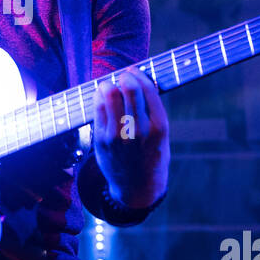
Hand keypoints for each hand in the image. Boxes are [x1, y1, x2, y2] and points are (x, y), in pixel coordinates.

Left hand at [91, 67, 169, 208]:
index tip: (135, 72)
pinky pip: (98, 108)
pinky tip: (102, 97)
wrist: (137, 187)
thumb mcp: (162, 135)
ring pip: (109, 95)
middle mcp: (138, 130)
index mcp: (159, 127)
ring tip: (110, 86)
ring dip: (108, 85)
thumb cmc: (151, 155)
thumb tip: (139, 80)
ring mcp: (118, 135)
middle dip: (124, 76)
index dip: (139, 75)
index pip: (147, 89)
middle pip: (128, 88)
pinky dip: (99, 97)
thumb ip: (152, 110)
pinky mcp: (101, 140)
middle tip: (123, 76)